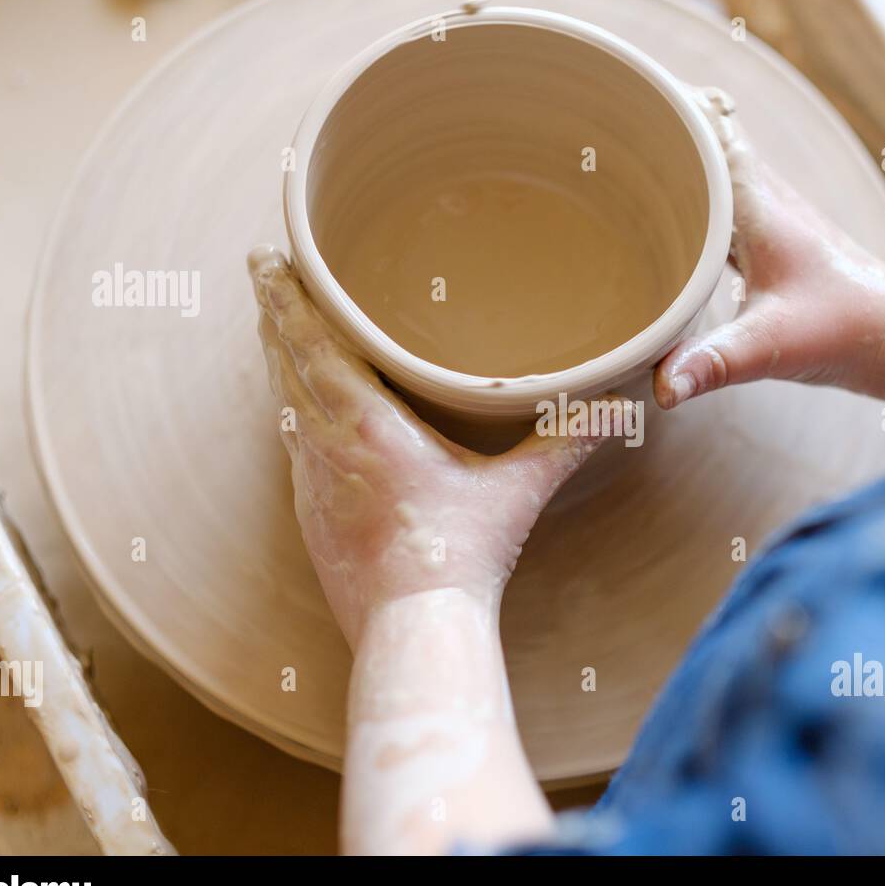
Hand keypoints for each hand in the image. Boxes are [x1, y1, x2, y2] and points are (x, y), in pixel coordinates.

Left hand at [248, 245, 608, 647]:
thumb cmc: (462, 555)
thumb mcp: (518, 490)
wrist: (412, 629)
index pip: (313, 343)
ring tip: (274, 329)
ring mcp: (312, 484)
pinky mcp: (310, 517)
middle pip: (285, 364)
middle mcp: (326, 446)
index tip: (266, 256)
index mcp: (367, 425)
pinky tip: (297, 415)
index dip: (287, 296)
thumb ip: (565, 442)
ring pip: (283, 404)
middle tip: (264, 273)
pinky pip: (291, 446)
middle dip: (274, 314)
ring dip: (277, 361)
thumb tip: (620, 408)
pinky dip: (289, 413)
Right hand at [654, 88, 884, 408]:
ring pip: (718, 168)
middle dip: (663, 131)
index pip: (709, 131)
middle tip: (608, 139)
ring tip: (626, 171)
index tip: (627, 110)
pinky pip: (726, 201)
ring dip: (680, 162)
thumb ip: (715, 362)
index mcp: (757, 206)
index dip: (669, 111)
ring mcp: (772, 217)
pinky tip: (671, 225)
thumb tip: (663, 387)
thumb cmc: (843, 329)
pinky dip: (696, 198)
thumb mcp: (770, 347)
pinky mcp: (775, 241)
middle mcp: (765, 199)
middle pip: (708, 139)